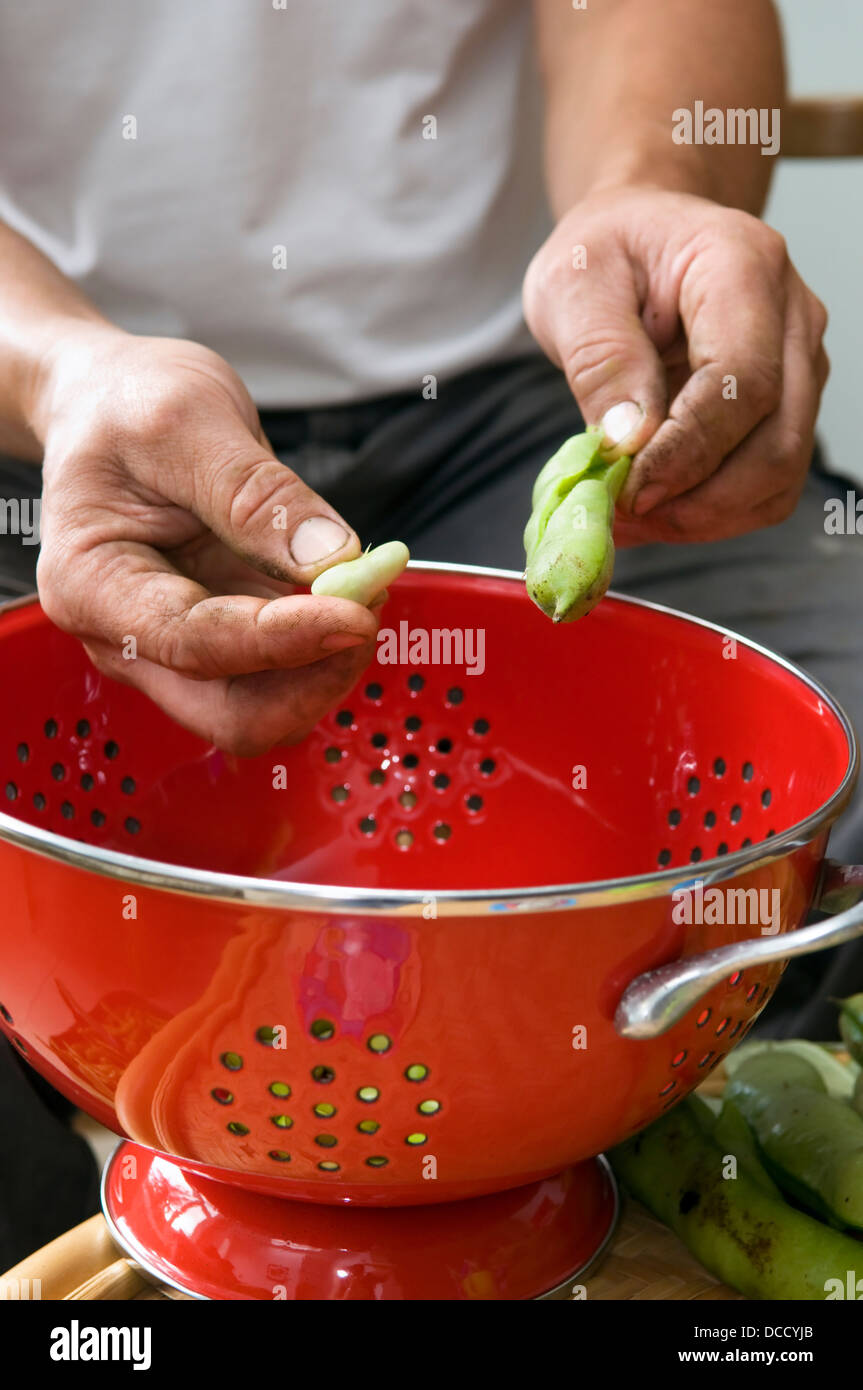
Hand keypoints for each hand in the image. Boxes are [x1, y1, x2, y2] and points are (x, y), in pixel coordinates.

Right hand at [35, 329, 381, 753]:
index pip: (196, 644)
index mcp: (93, 586)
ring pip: (269, 706)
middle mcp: (128, 637)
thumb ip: (255, 493)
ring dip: (329, 662)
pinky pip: (286, 672)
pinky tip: (350, 587)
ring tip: (362, 583)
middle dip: (312, 676)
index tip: (356, 612)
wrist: (111, 403)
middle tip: (367, 608)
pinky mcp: (224, 639)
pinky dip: (329, 641)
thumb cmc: (126, 406)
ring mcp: (177, 649)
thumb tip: (329, 559)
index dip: (284, 639)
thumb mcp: (186, 419)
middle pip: (233, 713)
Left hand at [523, 186, 828, 543]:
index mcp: (741, 266)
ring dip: (705, 515)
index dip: (688, 450)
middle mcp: (791, 315)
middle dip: (698, 499)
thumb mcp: (572, 286)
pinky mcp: (786, 404)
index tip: (629, 489)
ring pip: (780, 473)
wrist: (636, 237)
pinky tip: (654, 509)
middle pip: (777, 440)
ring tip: (630, 516)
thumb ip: (601, 358)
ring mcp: (799, 363)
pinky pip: (766, 482)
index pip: (742, 381)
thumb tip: (630, 439)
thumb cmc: (604, 253)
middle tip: (622, 515)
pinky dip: (712, 512)